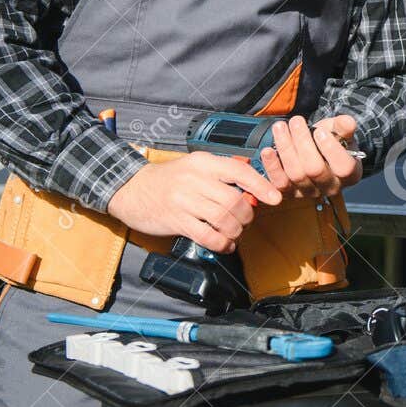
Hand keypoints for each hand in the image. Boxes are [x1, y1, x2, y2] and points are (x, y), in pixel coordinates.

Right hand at [106, 152, 282, 253]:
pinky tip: (224, 244)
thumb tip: (253, 181)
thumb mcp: (194, 165)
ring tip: (235, 233)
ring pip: (223, 218)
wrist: (130, 189)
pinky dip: (221, 243)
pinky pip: (207, 235)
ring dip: (235, 230)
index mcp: (203, 162)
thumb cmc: (169, 179)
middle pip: (233, 199)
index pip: (239, 170)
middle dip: (246, 215)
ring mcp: (183, 200)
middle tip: (246, 221)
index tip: (275, 198)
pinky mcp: (176, 221)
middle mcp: (194, 179)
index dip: (261, 185)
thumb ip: (221, 172)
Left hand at [258, 114, 363, 199]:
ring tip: (280, 127)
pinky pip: (280, 183)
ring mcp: (310, 192)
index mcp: (350, 174)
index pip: (344, 167)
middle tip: (296, 121)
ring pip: (295, 174)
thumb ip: (344, 127)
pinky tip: (268, 150)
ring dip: (285, 148)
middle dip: (303, 143)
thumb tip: (348, 122)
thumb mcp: (341, 132)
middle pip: (315, 169)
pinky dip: (272, 166)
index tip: (320, 131)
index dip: (331, 149)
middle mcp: (331, 187)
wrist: (317, 152)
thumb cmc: (332, 141)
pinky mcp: (291, 193)